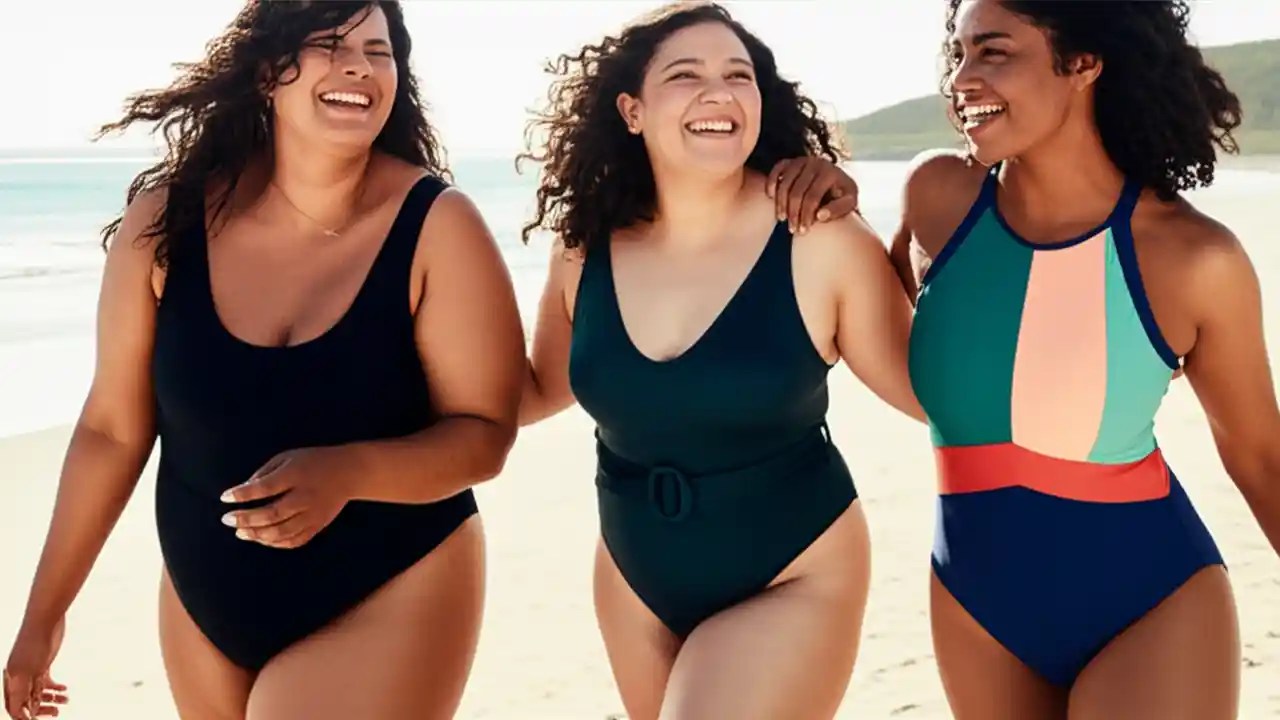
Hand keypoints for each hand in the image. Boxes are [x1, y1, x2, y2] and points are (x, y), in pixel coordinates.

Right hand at [4, 619, 67, 718]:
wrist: (45, 619)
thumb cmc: (35, 642)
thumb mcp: (28, 670)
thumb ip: (23, 691)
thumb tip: (23, 712)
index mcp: (11, 680)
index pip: (14, 706)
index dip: (24, 717)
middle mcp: (19, 677)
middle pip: (26, 701)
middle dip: (39, 710)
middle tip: (56, 713)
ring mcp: (30, 670)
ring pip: (37, 691)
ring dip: (51, 699)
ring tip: (65, 700)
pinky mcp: (42, 663)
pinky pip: (45, 681)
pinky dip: (55, 687)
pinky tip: (65, 689)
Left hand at [220, 446, 358, 548]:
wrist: (349, 472)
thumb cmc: (315, 461)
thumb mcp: (289, 457)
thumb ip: (266, 472)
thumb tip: (245, 490)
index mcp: (296, 475)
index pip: (265, 487)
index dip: (243, 494)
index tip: (225, 497)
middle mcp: (304, 496)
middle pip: (271, 514)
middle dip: (246, 519)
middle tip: (228, 520)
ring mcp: (312, 514)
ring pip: (282, 532)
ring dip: (258, 535)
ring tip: (241, 532)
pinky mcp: (318, 525)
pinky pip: (295, 540)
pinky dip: (276, 543)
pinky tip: (262, 539)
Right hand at [766, 157, 860, 233]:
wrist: (835, 180)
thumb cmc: (841, 194)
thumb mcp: (849, 202)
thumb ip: (838, 209)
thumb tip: (820, 216)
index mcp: (831, 173)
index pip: (813, 197)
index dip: (805, 215)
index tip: (803, 231)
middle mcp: (815, 163)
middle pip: (797, 192)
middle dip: (793, 213)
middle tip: (791, 229)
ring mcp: (801, 160)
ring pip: (784, 184)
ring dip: (780, 203)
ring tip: (781, 219)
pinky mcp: (790, 161)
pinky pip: (776, 171)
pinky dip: (771, 183)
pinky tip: (770, 198)